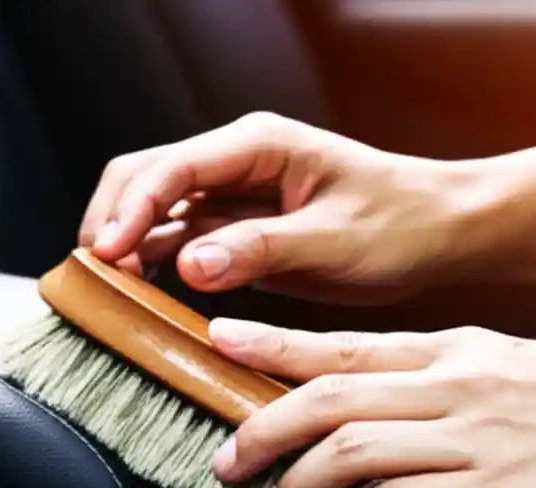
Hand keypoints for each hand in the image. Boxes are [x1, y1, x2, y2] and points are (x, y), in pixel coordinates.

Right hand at [79, 112, 483, 305]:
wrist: (438, 232)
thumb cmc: (400, 224)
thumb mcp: (335, 240)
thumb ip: (261, 249)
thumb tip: (190, 264)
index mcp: (258, 145)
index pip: (172, 168)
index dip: (131, 209)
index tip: (108, 254)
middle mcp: (235, 163)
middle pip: (145, 178)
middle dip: (111, 221)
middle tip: (98, 276)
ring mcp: (232, 195)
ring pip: (153, 209)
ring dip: (126, 244)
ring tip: (109, 291)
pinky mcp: (237, 229)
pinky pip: (178, 240)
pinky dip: (152, 263)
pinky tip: (143, 293)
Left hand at [205, 318, 535, 487]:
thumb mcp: (519, 371)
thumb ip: (452, 384)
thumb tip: (390, 413)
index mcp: (461, 349)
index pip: (347, 343)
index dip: (273, 344)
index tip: (222, 341)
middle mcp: (457, 384)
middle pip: (329, 397)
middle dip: (261, 426)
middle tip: (227, 453)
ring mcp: (474, 437)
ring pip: (349, 449)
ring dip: (293, 482)